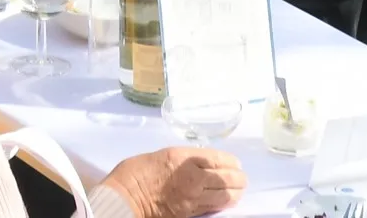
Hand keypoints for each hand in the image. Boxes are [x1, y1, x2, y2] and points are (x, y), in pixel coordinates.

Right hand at [98, 146, 246, 217]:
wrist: (125, 198)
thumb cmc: (134, 172)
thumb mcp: (159, 155)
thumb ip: (180, 159)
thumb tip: (196, 164)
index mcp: (182, 157)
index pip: (217, 158)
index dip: (231, 162)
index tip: (235, 163)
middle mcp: (193, 176)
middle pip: (227, 178)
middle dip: (238, 178)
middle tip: (240, 178)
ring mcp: (194, 196)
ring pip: (226, 195)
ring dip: (236, 192)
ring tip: (238, 190)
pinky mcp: (192, 212)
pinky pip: (215, 207)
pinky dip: (225, 203)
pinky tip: (228, 200)